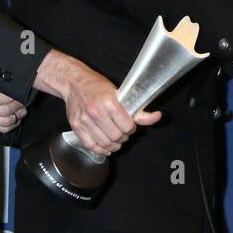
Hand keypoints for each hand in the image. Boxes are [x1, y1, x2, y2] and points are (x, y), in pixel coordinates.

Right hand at [34, 51, 159, 155]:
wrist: (75, 83)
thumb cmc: (98, 87)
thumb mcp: (120, 95)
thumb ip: (138, 111)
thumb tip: (158, 116)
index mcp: (109, 102)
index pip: (127, 126)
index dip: (131, 128)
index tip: (129, 126)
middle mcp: (96, 111)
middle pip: (116, 137)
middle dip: (123, 137)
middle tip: (122, 133)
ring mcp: (84, 120)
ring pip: (105, 143)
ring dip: (113, 145)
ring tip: (115, 140)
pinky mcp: (76, 126)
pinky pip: (91, 145)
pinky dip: (100, 150)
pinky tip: (105, 146)